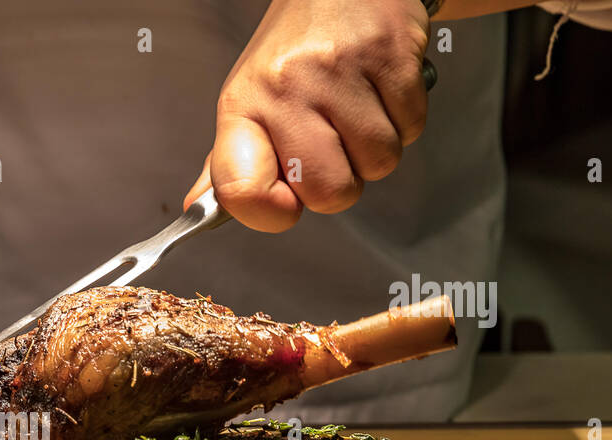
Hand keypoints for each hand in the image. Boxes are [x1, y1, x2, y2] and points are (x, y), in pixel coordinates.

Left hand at [185, 0, 429, 231]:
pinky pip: (411, 128)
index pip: (241, 190)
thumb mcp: (248, 102)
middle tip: (332, 145)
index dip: (270, 214)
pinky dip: (403, 121)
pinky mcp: (390, 55)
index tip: (286, 203)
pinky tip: (380, 93)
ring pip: (378, 163)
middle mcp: (285, 88)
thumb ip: (229, 161)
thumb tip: (200, 210)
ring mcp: (339, 71)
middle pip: (330, 193)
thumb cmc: (292, 52)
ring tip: (356, 111)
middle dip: (340, 182)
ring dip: (375, 150)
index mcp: (242, 108)